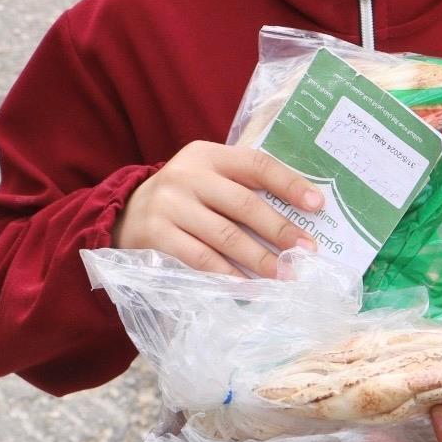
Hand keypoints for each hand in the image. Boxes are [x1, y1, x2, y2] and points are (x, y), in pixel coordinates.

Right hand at [113, 141, 321, 276]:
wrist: (123, 213)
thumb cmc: (184, 197)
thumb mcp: (208, 177)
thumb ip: (243, 186)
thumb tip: (301, 212)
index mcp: (208, 155)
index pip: (257, 164)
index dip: (289, 184)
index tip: (317, 205)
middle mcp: (188, 175)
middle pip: (244, 204)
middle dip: (280, 231)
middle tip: (306, 252)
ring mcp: (169, 205)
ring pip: (224, 236)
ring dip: (259, 259)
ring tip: (283, 275)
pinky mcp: (155, 235)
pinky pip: (199, 259)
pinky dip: (226, 274)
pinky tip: (247, 286)